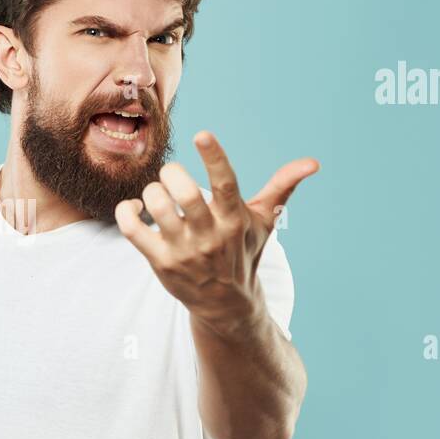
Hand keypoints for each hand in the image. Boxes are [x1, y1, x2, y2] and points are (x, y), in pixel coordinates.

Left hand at [114, 130, 318, 337]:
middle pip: (185, 193)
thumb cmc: (243, 252)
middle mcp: (210, 235)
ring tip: (157, 194)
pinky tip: (135, 207)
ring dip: (151, 191)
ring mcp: (184, 250)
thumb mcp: (265, 221)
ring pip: (157, 207)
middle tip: (172, 174)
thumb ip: (282, 187)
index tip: (202, 134)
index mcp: (235, 219)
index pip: (226, 184)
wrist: (226, 304)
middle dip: (172, 173)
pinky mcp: (160, 262)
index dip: (214, 157)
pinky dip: (127, 211)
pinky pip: (132, 229)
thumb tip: (312, 162)